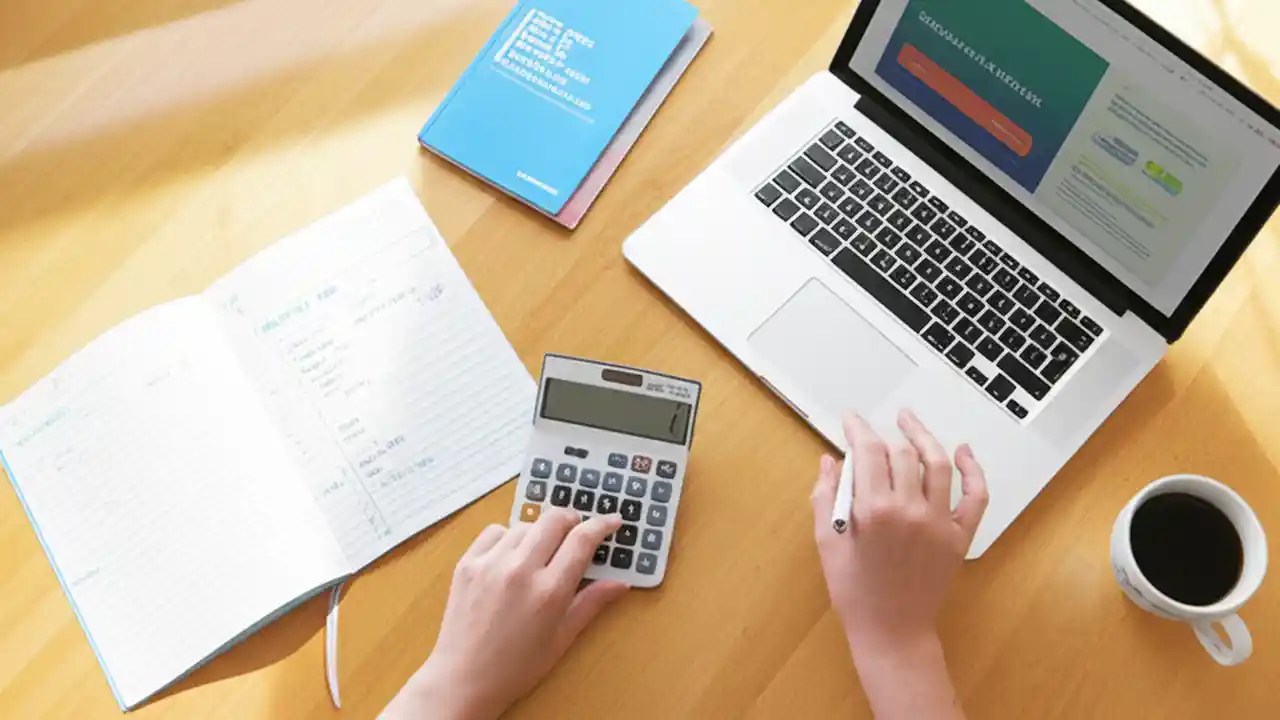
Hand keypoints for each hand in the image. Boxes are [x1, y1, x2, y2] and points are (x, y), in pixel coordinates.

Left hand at [384, 509, 627, 719]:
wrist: (464, 679)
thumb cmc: (517, 666)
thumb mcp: (562, 638)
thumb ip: (591, 604)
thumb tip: (621, 583)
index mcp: (550, 591)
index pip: (582, 540)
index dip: (601, 525)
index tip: (612, 521)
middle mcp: (521, 570)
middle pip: (554, 519)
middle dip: (572, 520)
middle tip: (576, 532)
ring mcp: (490, 563)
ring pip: (525, 524)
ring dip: (539, 532)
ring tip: (541, 552)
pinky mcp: (467, 563)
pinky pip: (494, 531)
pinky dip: (507, 536)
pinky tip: (510, 556)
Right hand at [811, 410, 987, 651]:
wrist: (892, 631)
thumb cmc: (853, 592)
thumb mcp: (826, 543)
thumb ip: (825, 497)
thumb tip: (829, 461)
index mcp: (873, 511)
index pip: (868, 451)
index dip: (858, 428)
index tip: (851, 419)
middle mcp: (910, 510)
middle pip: (902, 453)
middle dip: (887, 433)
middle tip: (876, 426)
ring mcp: (939, 522)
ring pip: (938, 464)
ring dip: (925, 437)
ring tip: (911, 422)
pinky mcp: (959, 537)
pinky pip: (975, 497)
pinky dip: (973, 470)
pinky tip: (963, 451)